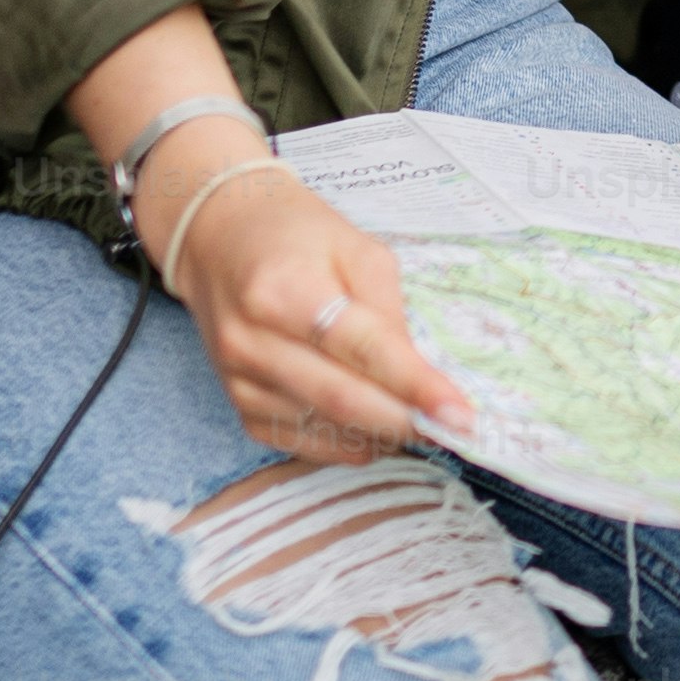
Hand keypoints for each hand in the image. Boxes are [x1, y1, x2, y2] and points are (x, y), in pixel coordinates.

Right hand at [148, 136, 476, 458]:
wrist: (220, 239)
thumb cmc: (296, 236)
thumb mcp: (356, 246)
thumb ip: (389, 307)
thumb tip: (419, 371)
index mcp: (284, 290)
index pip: (362, 348)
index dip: (415, 384)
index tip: (459, 413)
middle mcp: (252, 342)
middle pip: (341, 398)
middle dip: (404, 420)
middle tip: (451, 428)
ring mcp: (240, 380)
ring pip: (324, 427)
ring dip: (379, 435)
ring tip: (420, 421)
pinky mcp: (239, 407)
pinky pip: (301, 443)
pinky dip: (346, 444)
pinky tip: (376, 429)